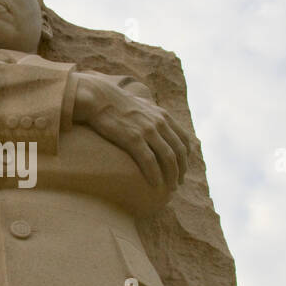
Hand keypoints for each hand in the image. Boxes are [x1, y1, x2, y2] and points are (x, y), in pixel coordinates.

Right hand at [71, 73, 192, 189]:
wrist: (99, 98)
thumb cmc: (116, 103)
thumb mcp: (141, 104)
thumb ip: (152, 114)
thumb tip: (155, 122)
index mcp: (163, 116)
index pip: (184, 139)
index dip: (187, 157)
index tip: (183, 168)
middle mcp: (159, 123)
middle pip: (179, 151)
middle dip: (182, 170)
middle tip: (178, 183)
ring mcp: (147, 131)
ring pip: (168, 158)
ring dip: (172, 176)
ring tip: (170, 188)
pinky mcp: (133, 138)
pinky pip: (149, 161)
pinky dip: (155, 175)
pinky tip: (156, 185)